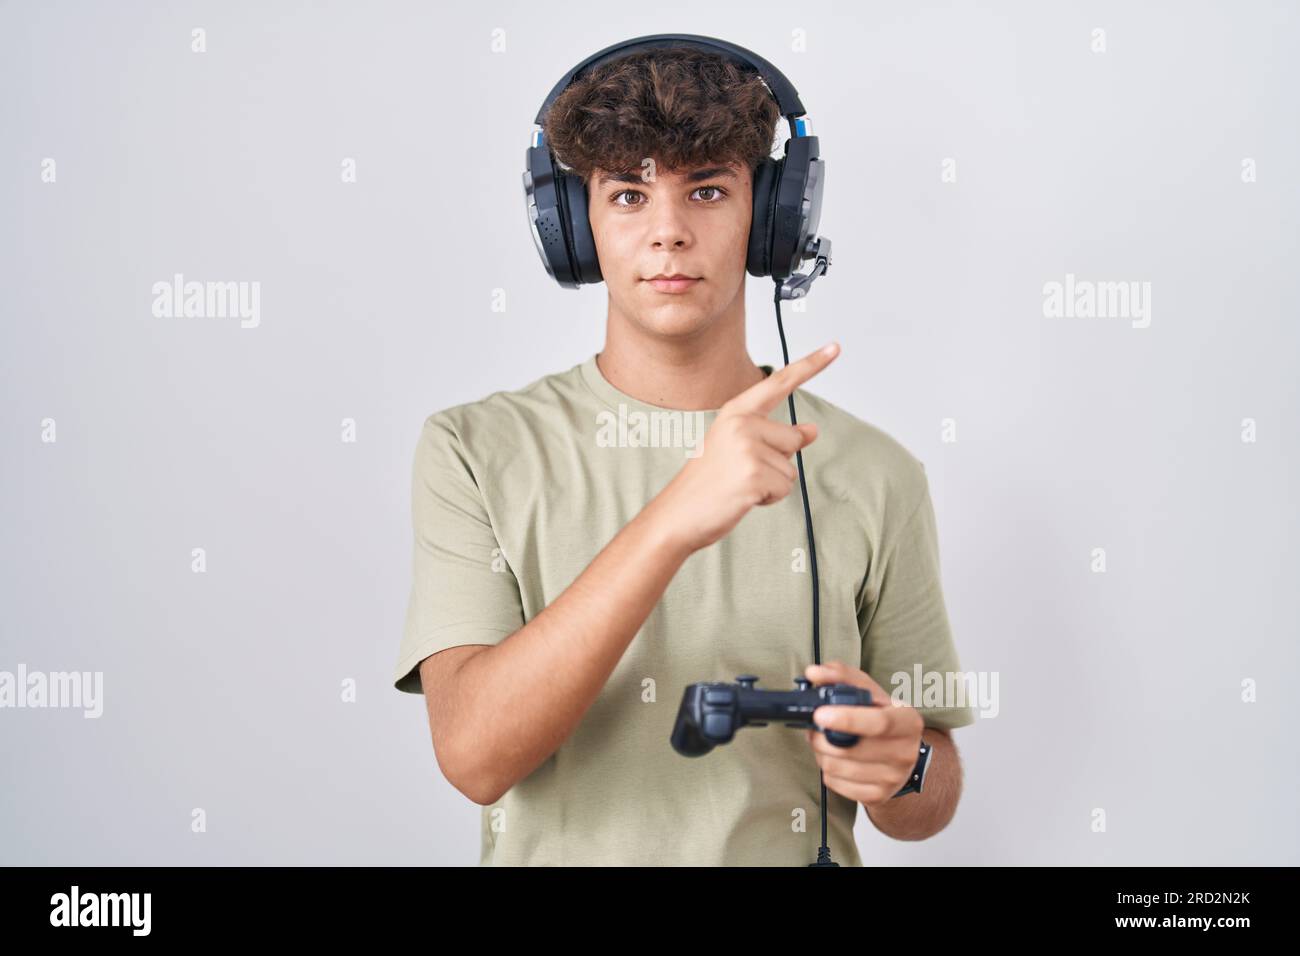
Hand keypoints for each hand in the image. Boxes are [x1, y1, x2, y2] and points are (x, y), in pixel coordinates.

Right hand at [652, 342, 839, 553]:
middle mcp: (741, 423)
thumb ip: (776, 438)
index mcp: (736, 412)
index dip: (810, 365)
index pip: (779, 384)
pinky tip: (742, 497)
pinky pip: (784, 488)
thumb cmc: (709, 482)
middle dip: (778, 463)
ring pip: (790, 469)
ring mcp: (747, 448)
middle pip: (793, 439)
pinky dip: (769, 499)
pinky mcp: (753, 474)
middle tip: (741, 474)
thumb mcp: (741, 450)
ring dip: (772, 484)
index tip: (835, 347)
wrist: (678, 514)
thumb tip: (812, 430)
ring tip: (739, 486)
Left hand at [803, 660, 925, 806]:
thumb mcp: (870, 692)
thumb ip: (842, 676)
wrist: (900, 755)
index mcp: (908, 721)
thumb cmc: (881, 718)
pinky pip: (835, 783)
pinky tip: (837, 760)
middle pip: (849, 749)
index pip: (878, 722)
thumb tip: (815, 674)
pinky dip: (827, 770)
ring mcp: (892, 778)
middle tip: (816, 725)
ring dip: (821, 752)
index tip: (820, 714)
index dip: (847, 719)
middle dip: (821, 736)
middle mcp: (905, 752)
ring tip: (827, 741)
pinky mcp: (877, 796)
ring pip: (836, 767)